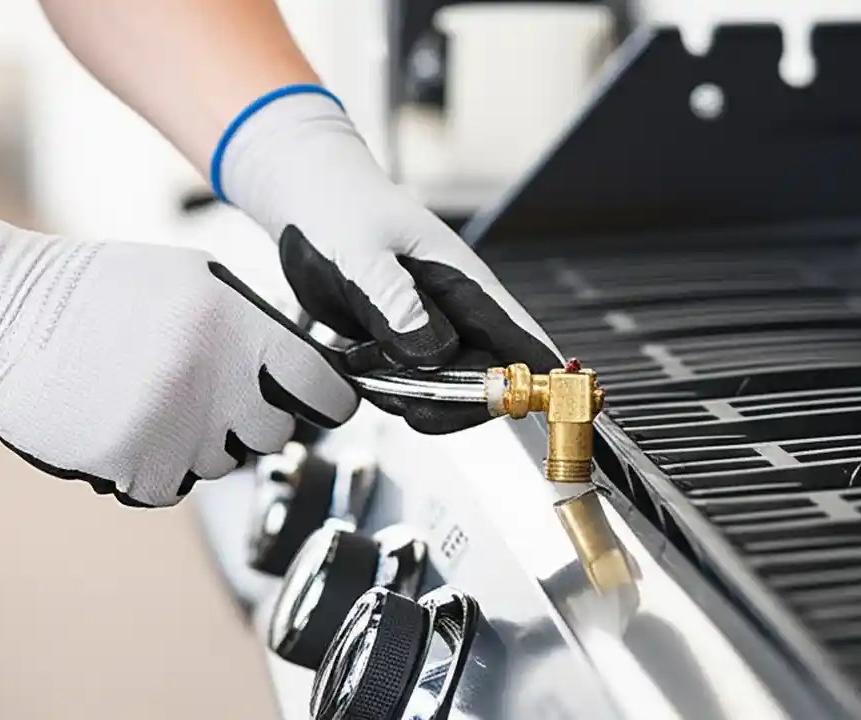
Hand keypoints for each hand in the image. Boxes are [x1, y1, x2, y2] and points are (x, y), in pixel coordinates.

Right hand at [0, 206, 357, 506]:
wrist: (4, 309)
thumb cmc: (102, 289)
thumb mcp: (196, 279)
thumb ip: (254, 324)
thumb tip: (306, 367)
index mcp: (240, 326)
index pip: (324, 387)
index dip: (329, 401)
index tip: (327, 407)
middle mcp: (217, 379)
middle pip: (274, 434)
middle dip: (248, 420)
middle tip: (204, 392)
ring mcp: (176, 426)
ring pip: (220, 462)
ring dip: (194, 442)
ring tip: (148, 398)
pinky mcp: (133, 463)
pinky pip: (170, 487)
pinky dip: (150, 468)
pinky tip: (124, 426)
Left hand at [217, 88, 559, 432]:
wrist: (308, 200)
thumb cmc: (340, 209)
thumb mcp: (362, 253)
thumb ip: (395, 303)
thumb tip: (434, 355)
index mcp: (467, 285)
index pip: (523, 342)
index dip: (544, 382)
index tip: (552, 413)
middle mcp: (459, 313)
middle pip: (488, 383)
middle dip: (449, 401)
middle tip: (400, 392)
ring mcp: (433, 332)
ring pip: (446, 392)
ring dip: (409, 395)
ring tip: (363, 358)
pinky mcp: (404, 345)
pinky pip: (410, 387)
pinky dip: (385, 388)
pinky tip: (355, 360)